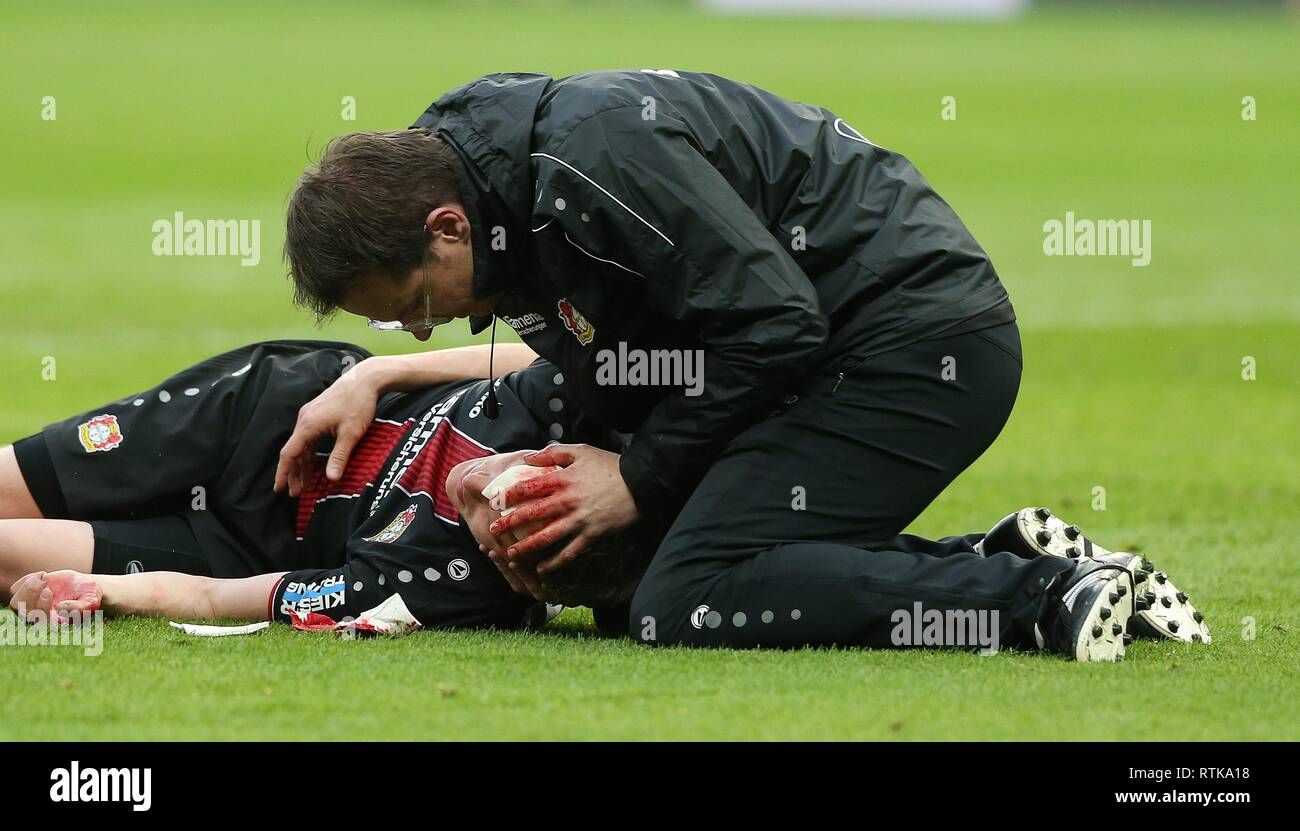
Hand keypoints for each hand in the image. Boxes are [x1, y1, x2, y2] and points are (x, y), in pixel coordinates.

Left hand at [9, 570, 102, 622]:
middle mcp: (38, 618)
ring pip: (15, 603)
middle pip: (22, 613)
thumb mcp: (91, 600)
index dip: (40, 608)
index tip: (49, 591)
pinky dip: (27, 580)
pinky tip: (43, 575)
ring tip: (44, 577)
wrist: (82, 586)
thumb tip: (61, 608)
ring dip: (28, 587)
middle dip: (30, 595)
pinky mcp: (26, 594)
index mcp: (54, 623)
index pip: (39, 622)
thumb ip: (81, 607)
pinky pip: (15, 589)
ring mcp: (31, 606)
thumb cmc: (88, 595)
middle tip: (45, 581)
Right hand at [274, 359, 380, 495]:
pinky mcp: (317, 414)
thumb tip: (332, 479)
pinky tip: (313, 464)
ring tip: (304, 483)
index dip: (283, 472)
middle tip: (295, 493)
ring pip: (301, 444)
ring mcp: (309, 415)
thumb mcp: (350, 433)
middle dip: (293, 473)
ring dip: (302, 464)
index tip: (278, 488)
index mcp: (308, 425)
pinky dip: (309, 452)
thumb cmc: (358, 404)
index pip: (289, 453)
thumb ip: (339, 456)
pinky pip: (308, 437)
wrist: (364, 379)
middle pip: (293, 451)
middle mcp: (304, 419)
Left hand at [488, 444, 639, 574]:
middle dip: (510, 524)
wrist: (640, 482)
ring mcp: (580, 520)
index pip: (529, 487)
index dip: (509, 496)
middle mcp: (568, 501)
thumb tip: (529, 458)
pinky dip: (555, 563)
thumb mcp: (581, 451)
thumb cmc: (610, 465)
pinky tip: (543, 569)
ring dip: (527, 547)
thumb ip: (553, 453)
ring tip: (512, 554)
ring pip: (547, 537)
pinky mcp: (592, 534)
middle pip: (532, 514)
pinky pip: (570, 552)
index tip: (495, 503)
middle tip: (495, 532)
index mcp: (563, 479)